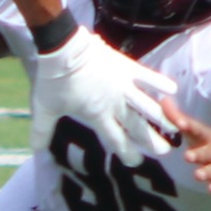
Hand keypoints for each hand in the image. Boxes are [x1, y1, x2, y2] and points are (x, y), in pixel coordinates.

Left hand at [28, 25, 175, 160]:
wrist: (63, 49)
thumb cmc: (54, 80)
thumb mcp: (44, 108)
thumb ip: (42, 131)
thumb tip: (36, 150)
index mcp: (98, 116)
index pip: (116, 140)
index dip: (127, 152)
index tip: (136, 162)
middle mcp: (115, 104)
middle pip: (138, 127)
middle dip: (152, 141)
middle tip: (165, 151)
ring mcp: (124, 86)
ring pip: (148, 107)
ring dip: (162, 119)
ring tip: (175, 128)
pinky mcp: (127, 67)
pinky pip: (148, 77)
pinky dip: (160, 83)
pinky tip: (173, 91)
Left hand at [161, 99, 210, 194]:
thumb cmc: (210, 144)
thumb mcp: (197, 132)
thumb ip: (178, 118)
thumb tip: (162, 100)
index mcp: (208, 137)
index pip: (198, 130)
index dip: (190, 126)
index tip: (180, 123)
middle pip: (207, 152)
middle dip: (198, 154)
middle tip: (188, 156)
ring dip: (206, 172)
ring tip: (198, 174)